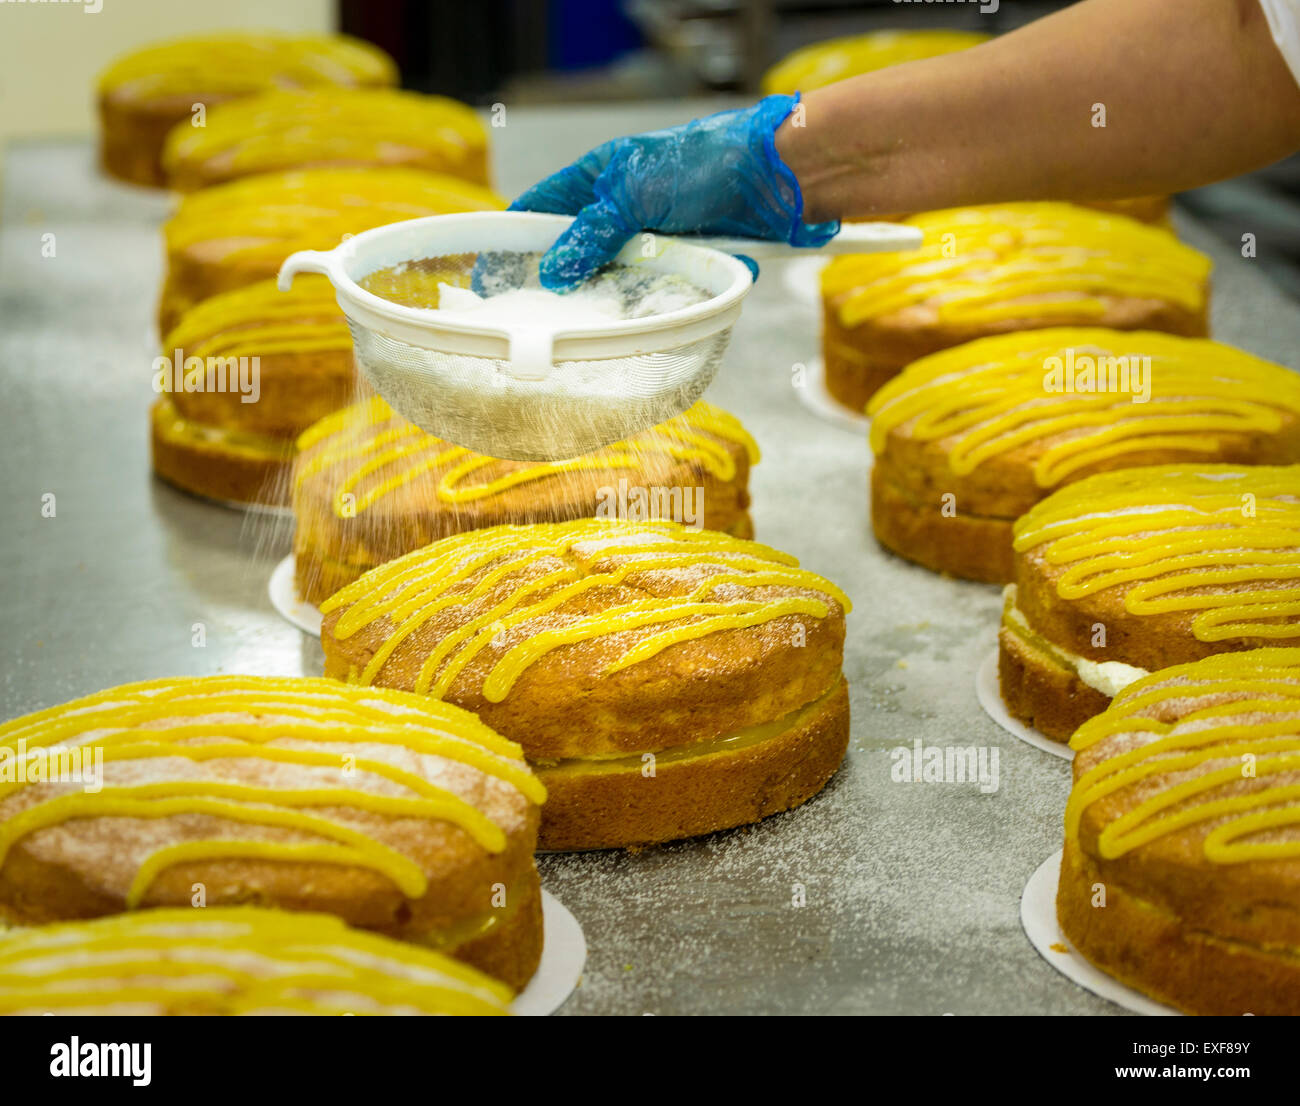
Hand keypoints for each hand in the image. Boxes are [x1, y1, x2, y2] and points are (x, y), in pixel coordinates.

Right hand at [511, 94, 839, 290]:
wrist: (780, 177)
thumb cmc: (706, 163)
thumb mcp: (634, 195)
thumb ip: (592, 234)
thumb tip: (554, 273)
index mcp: (599, 178)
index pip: (540, 211)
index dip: (513, 244)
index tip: (492, 281)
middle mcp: (622, 210)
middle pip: (577, 254)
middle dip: (565, 283)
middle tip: (544, 316)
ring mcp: (654, 237)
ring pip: (618, 279)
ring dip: (617, 296)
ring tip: (598, 320)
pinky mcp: (686, 261)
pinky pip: (661, 292)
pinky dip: (660, 302)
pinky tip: (652, 316)